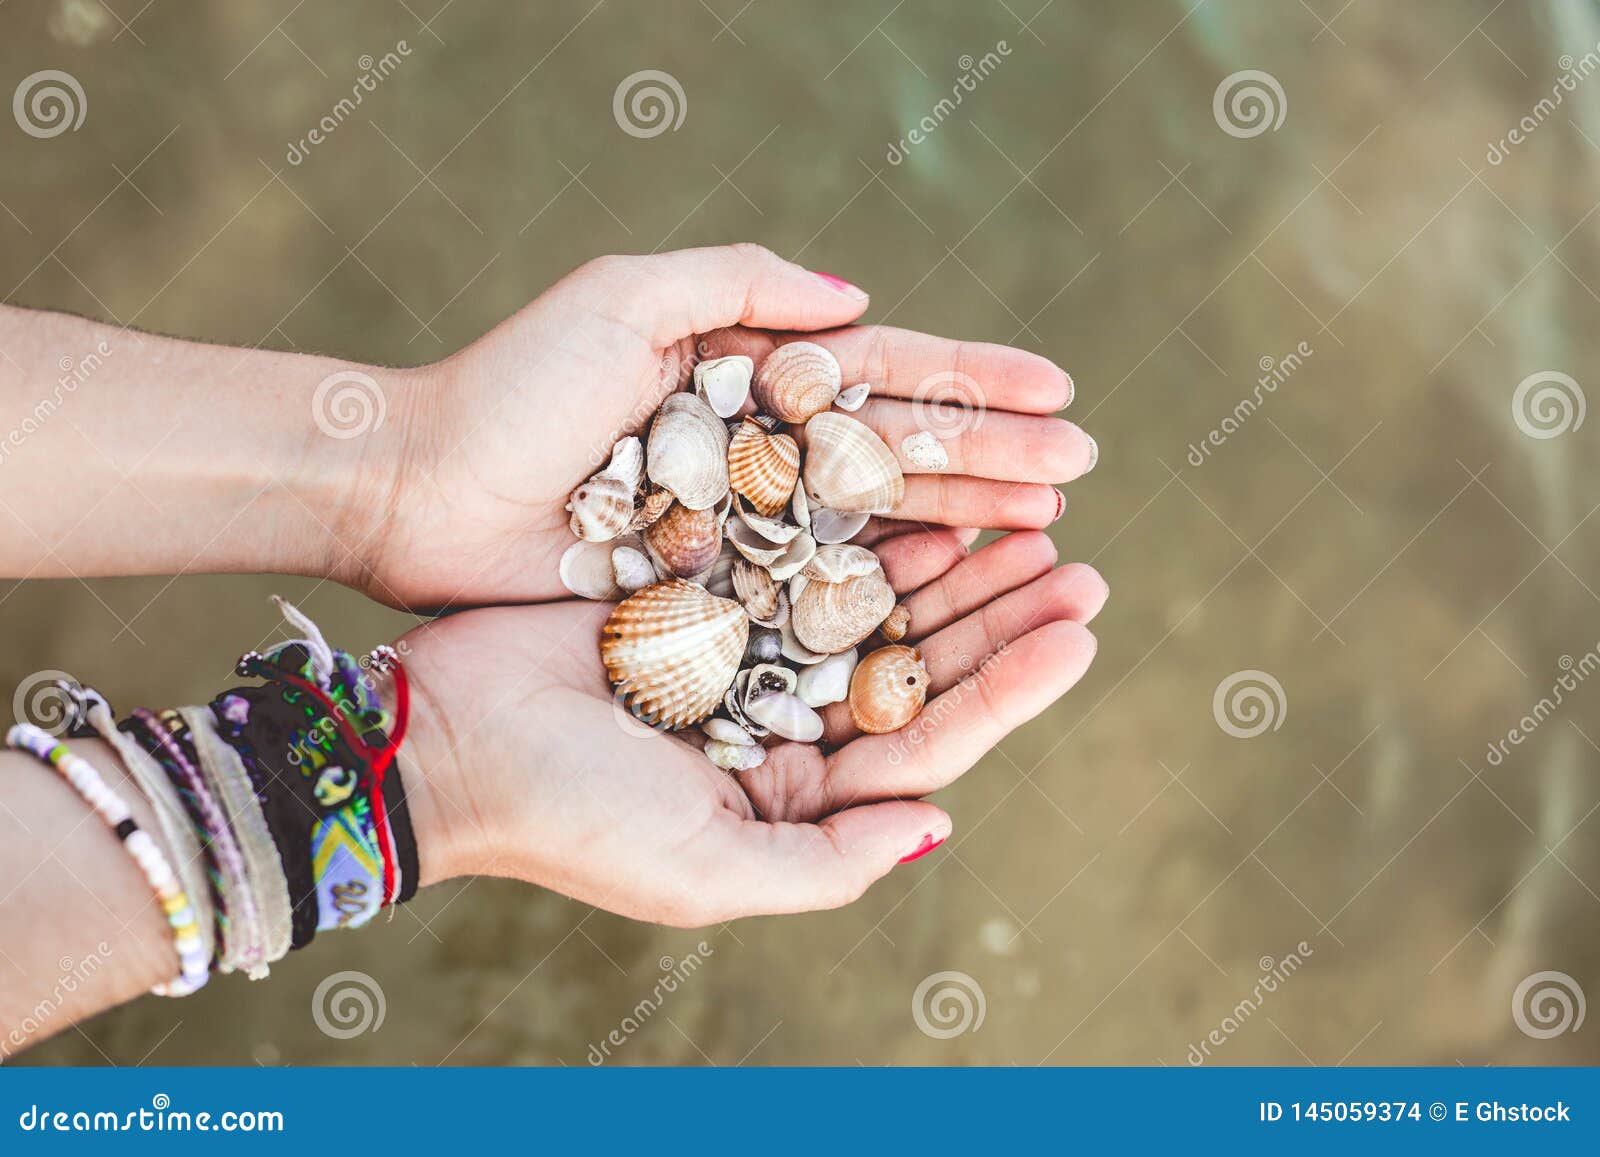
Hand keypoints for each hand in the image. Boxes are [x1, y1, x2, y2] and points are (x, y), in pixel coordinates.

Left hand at [347, 244, 1093, 609]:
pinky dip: (884, 592)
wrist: (419, 489)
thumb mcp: (621, 301)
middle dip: (990, 457)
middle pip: (895, 451)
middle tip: (1081, 472)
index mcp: (746, 374)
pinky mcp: (713, 593)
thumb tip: (856, 302)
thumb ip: (735, 283)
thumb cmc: (512, 386)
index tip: (1055, 391)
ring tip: (1047, 532)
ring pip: (872, 525)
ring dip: (961, 524)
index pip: (882, 375)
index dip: (970, 382)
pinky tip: (953, 590)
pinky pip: (813, 593)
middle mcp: (758, 451)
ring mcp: (742, 525)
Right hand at [396, 529, 1105, 923]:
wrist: (445, 739)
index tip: (1078, 634)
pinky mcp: (705, 589)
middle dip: (998, 617)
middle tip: (1077, 567)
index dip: (1009, 688)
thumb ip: (829, 859)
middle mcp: (784, 722)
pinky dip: (863, 525)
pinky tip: (919, 494)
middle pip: (918, 664)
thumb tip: (941, 827)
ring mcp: (748, 651)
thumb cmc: (569, 819)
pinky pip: (805, 550)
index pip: (929, 738)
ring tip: (1024, 518)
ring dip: (949, 564)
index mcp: (796, 793)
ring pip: (876, 602)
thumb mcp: (705, 871)